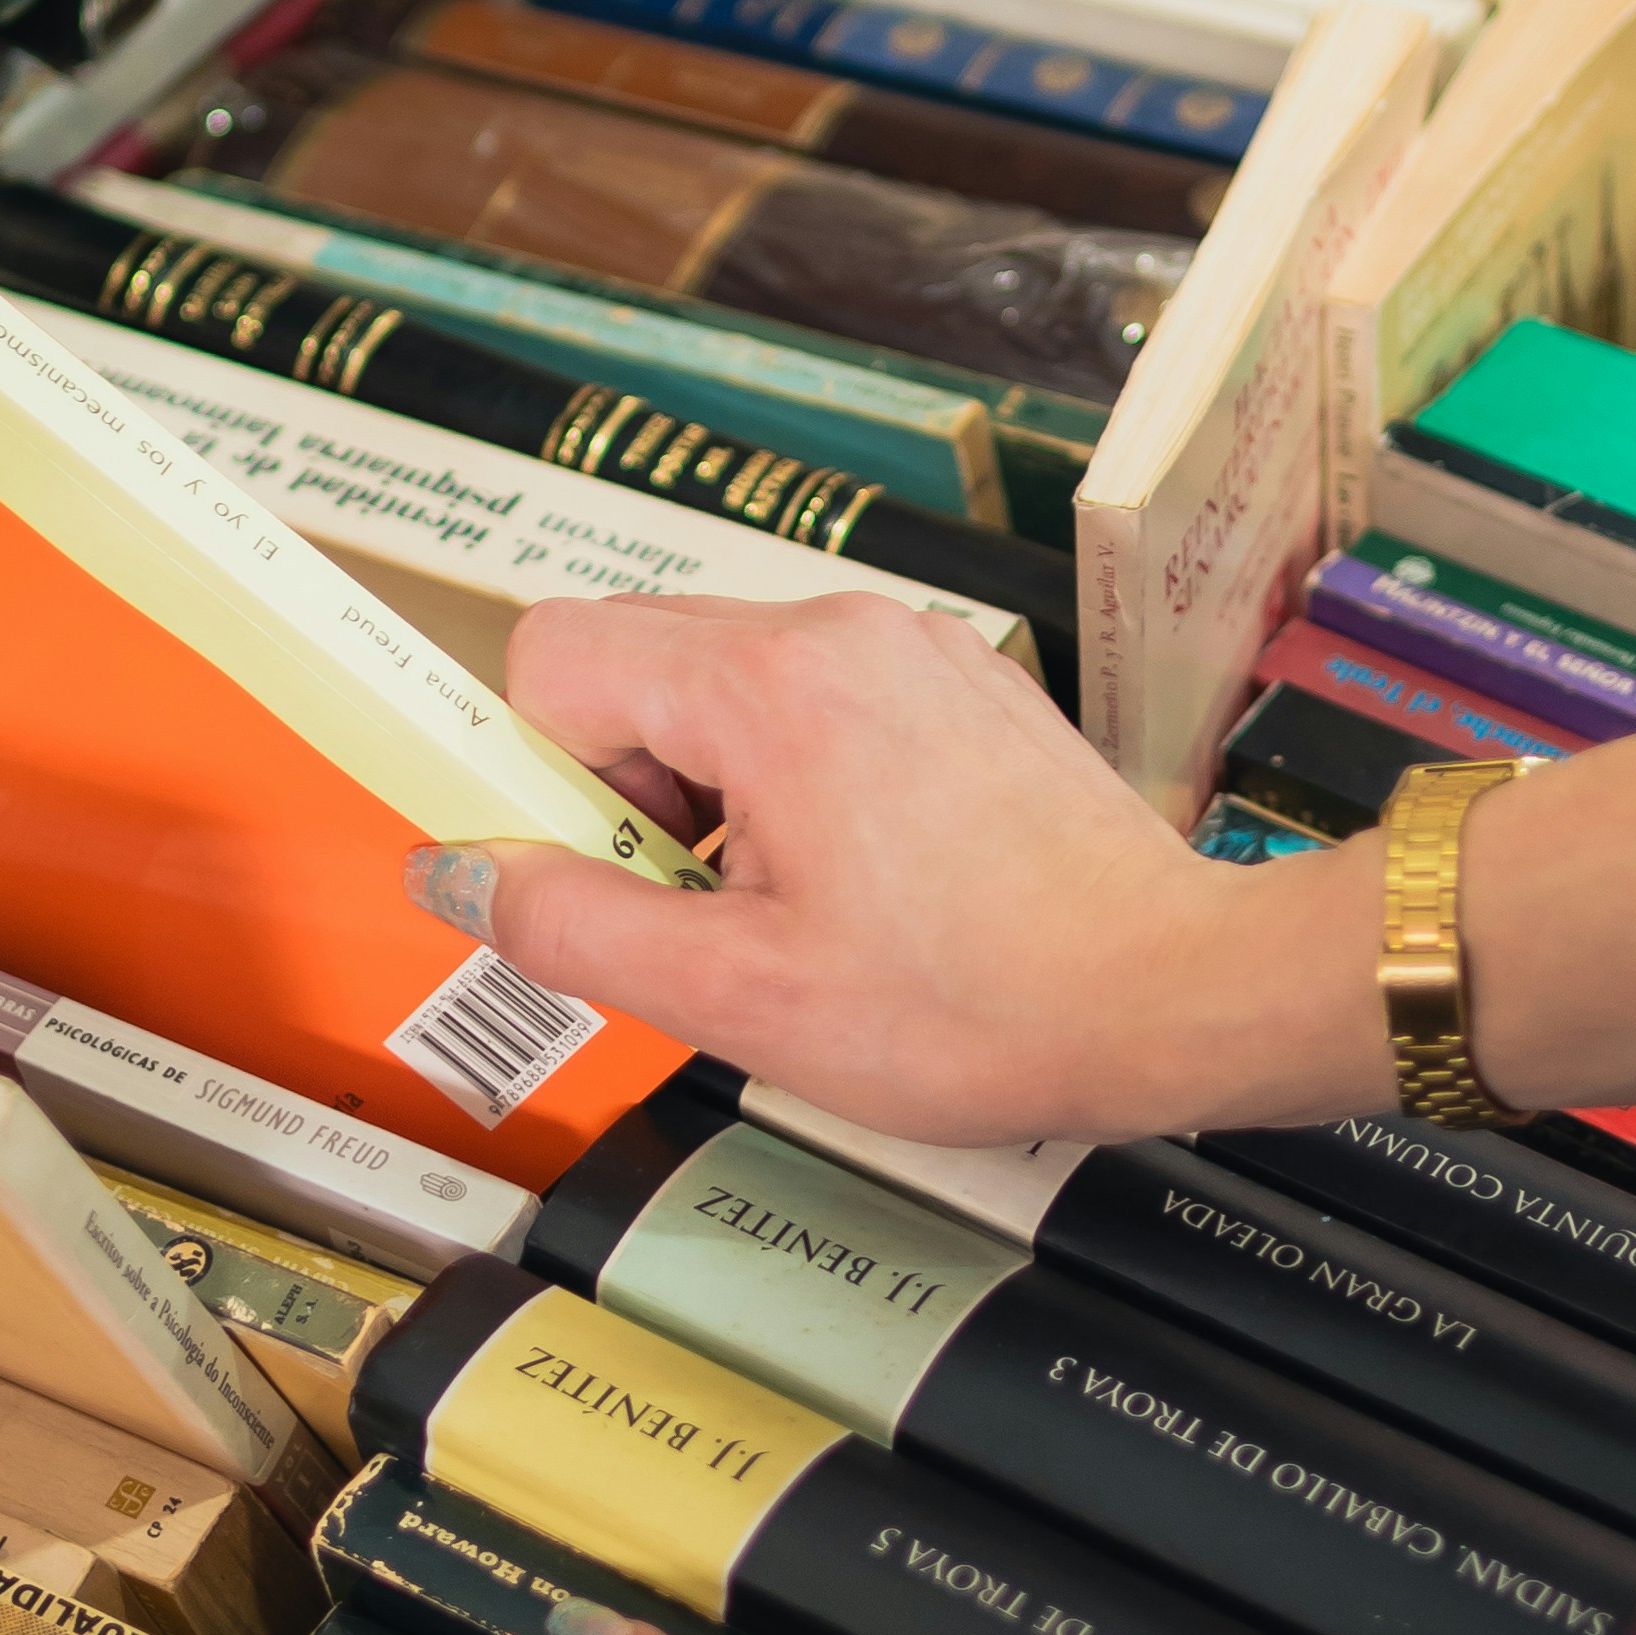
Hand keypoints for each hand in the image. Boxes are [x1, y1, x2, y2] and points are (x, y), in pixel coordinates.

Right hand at [428, 589, 1385, 1143]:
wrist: (1173, 995)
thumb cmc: (987, 1004)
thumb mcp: (740, 998)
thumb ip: (573, 926)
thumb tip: (462, 876)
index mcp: (771, 685)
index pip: (556, 657)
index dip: (539, 774)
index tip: (578, 869)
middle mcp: (838, 630)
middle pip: (635, 660)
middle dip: (623, 788)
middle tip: (688, 907)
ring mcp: (907, 648)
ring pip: (723, 684)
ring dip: (709, 791)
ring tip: (783, 909)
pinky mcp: (954, 683)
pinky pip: (814, 700)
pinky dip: (792, 781)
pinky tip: (853, 886)